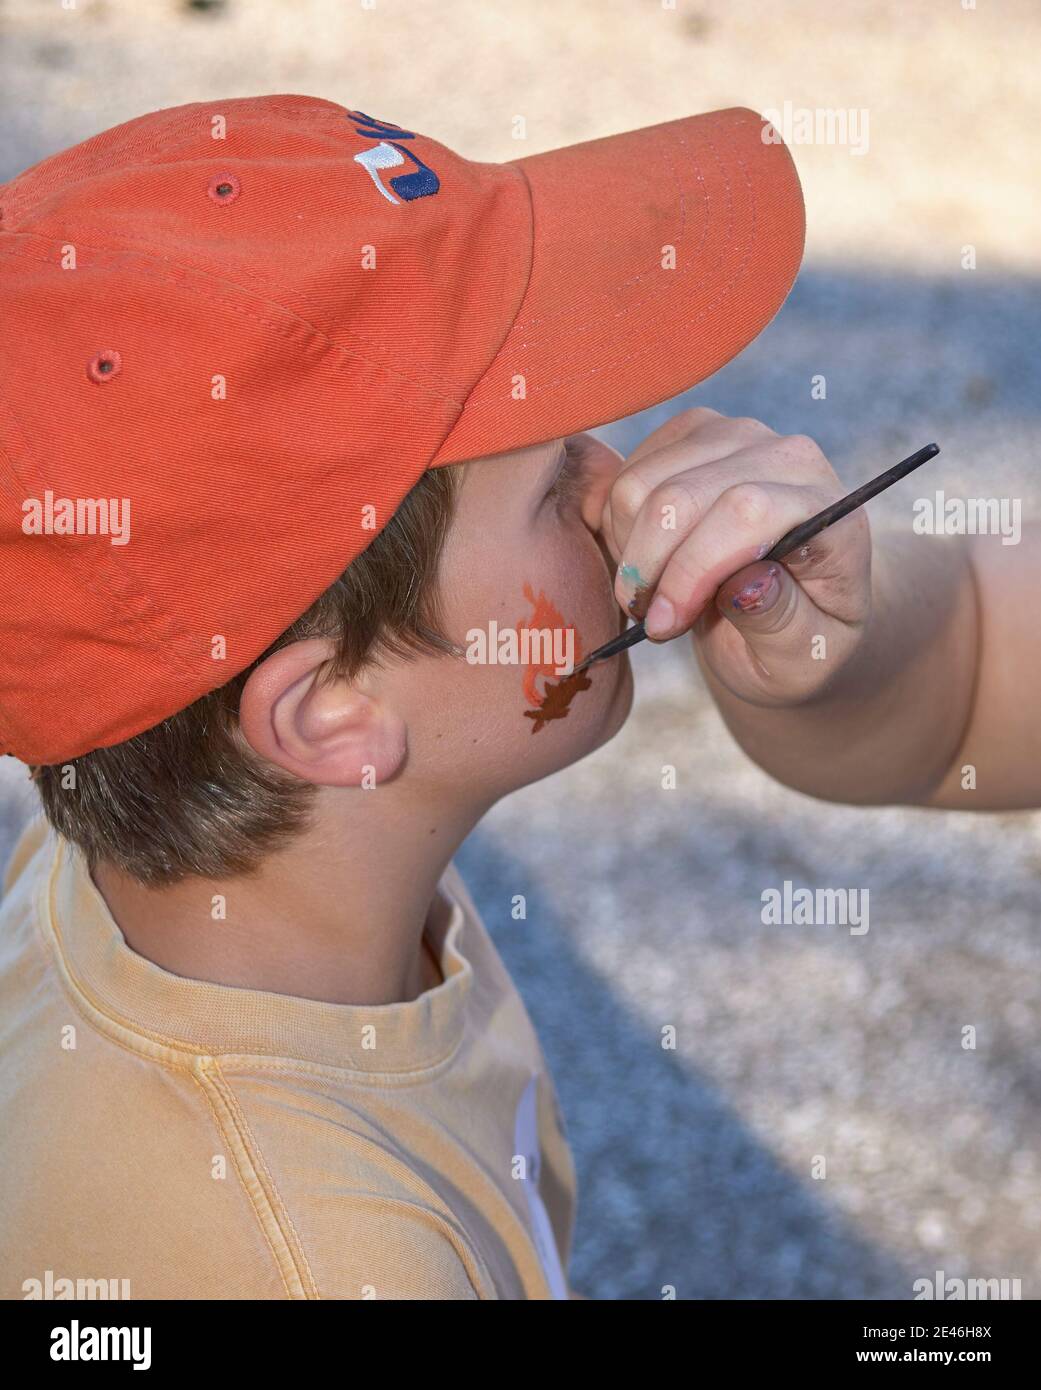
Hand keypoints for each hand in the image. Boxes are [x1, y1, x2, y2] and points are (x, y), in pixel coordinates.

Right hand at [600, 407, 872, 706]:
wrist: (791, 607)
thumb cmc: (800, 638)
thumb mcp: (803, 655)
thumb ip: (781, 622)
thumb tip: (747, 585)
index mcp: (828, 510)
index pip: (745, 512)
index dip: (691, 570)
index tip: (664, 624)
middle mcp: (785, 458)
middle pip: (680, 495)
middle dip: (648, 568)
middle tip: (649, 620)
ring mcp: (736, 436)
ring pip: (640, 483)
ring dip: (630, 550)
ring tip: (653, 592)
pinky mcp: (693, 432)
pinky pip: (626, 475)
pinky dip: (620, 528)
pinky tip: (650, 559)